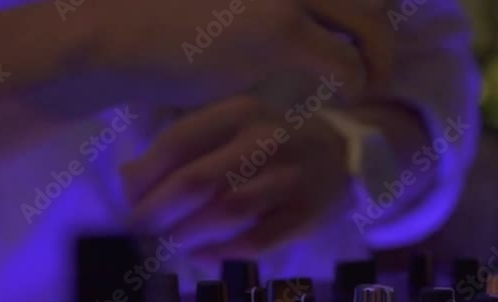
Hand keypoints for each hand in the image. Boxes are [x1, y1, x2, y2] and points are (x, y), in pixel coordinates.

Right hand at [88, 0, 392, 105]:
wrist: (115, 31)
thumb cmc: (159, 22)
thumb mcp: (228, 3)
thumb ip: (271, 11)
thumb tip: (306, 32)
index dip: (370, 10)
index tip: (366, 38)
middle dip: (382, 35)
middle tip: (376, 67)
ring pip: (368, 21)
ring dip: (377, 59)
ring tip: (366, 84)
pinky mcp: (279, 28)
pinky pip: (343, 62)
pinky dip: (355, 83)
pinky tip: (346, 97)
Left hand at [122, 95, 352, 258]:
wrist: (344, 153)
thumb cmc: (271, 141)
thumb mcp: (230, 127)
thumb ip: (182, 148)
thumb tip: (128, 180)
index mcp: (240, 113)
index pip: (177, 143)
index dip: (144, 177)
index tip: (129, 200)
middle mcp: (265, 142)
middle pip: (197, 181)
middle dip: (159, 211)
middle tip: (144, 228)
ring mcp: (289, 179)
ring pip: (226, 212)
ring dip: (188, 234)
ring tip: (171, 242)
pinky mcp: (306, 214)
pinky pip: (257, 241)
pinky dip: (222, 252)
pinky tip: (203, 254)